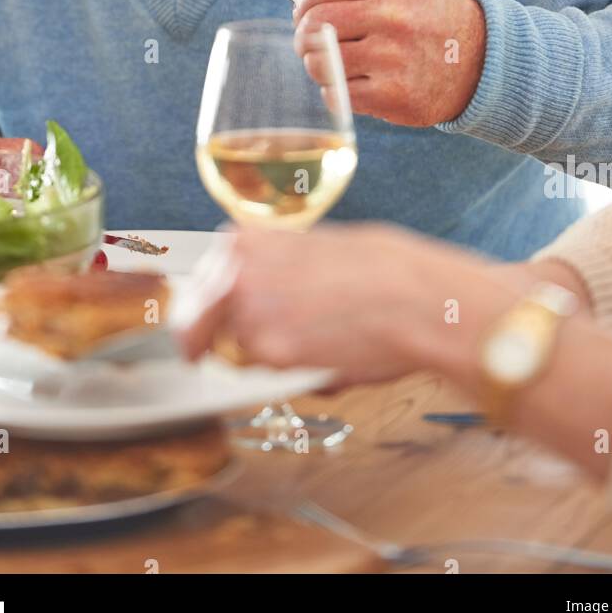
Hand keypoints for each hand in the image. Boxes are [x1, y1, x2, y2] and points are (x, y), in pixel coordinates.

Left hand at [179, 222, 468, 385]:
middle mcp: (237, 273)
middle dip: (208, 338)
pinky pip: (263, 371)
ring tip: (305, 340)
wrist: (418, 299)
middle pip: (194, 322)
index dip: (202, 311)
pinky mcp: (272, 354)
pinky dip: (285, 369)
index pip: (197, 285)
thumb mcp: (317, 244)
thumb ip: (277, 264)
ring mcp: (250, 315)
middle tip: (224, 352)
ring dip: (256, 352)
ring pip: (231, 350)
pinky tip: (321, 352)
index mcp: (245, 241)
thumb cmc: (384, 267)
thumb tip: (265, 286)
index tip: (203, 325)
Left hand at [292, 0, 485, 125]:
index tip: (303, 10)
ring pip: (319, 62)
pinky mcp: (393, 96)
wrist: (483, 60)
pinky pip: (336, 94)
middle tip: (309, 39)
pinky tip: (352, 81)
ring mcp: (393, 58)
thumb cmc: (433, 12)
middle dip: (304, 33)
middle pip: (316, 24)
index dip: (305, 0)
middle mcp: (395, 16)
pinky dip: (335, 89)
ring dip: (317, 63)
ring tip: (332, 60)